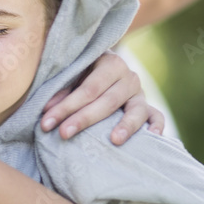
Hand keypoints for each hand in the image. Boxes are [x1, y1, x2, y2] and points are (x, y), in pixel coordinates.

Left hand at [40, 51, 164, 144]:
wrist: (105, 68)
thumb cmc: (84, 74)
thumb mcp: (73, 75)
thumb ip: (61, 91)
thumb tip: (48, 110)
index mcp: (110, 63)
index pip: (89, 88)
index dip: (67, 105)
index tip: (46, 122)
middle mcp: (129, 77)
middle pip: (108, 101)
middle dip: (84, 118)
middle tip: (64, 134)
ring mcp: (140, 94)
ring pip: (136, 110)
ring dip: (126, 126)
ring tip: (115, 140)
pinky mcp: (148, 108)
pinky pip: (157, 116)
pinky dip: (157, 126)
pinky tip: (152, 138)